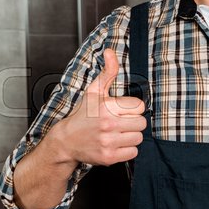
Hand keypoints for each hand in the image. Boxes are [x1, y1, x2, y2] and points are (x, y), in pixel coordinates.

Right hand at [52, 48, 146, 166]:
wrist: (67, 140)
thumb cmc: (83, 114)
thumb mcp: (94, 90)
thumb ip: (107, 71)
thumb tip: (110, 51)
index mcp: (107, 106)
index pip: (139, 106)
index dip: (131, 108)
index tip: (120, 110)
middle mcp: (108, 124)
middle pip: (141, 123)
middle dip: (132, 122)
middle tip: (119, 122)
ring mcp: (108, 142)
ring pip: (138, 138)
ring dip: (130, 136)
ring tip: (117, 133)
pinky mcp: (109, 157)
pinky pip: (133, 152)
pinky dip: (127, 149)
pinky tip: (116, 143)